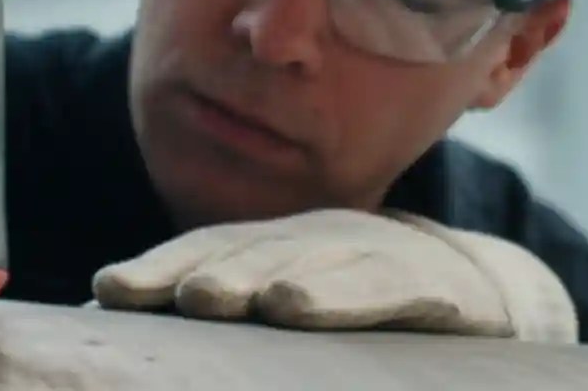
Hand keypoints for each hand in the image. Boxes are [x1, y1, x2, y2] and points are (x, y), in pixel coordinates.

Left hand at [92, 208, 577, 342]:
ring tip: (202, 297)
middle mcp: (319, 240)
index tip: (103, 291)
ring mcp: (374, 255)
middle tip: (130, 292)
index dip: (158, 268)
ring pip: (304, 261)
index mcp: (282, 245)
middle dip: (186, 269)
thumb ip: (243, 312)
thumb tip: (150, 348)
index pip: (209, 249)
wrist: (483, 291)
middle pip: (244, 252)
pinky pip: (378, 285)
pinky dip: (335, 294)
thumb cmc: (370, 301)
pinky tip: (295, 306)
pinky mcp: (427, 286)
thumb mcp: (306, 295)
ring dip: (248, 277)